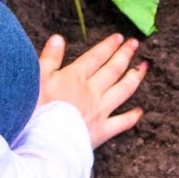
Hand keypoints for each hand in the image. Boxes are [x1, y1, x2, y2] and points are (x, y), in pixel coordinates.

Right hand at [37, 33, 144, 147]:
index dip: (108, 45)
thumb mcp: (37, 78)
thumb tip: (58, 38)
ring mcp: (99, 111)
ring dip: (134, 77)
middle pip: (113, 69)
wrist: (42, 140)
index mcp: (76, 77)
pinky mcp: (102, 131)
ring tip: (143, 66)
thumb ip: (49, 58)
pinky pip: (122, 123)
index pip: (96, 57)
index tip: (119, 37)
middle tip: (134, 43)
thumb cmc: (35, 108)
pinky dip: (132, 117)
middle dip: (125, 54)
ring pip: (123, 90)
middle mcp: (92, 91)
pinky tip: (140, 111)